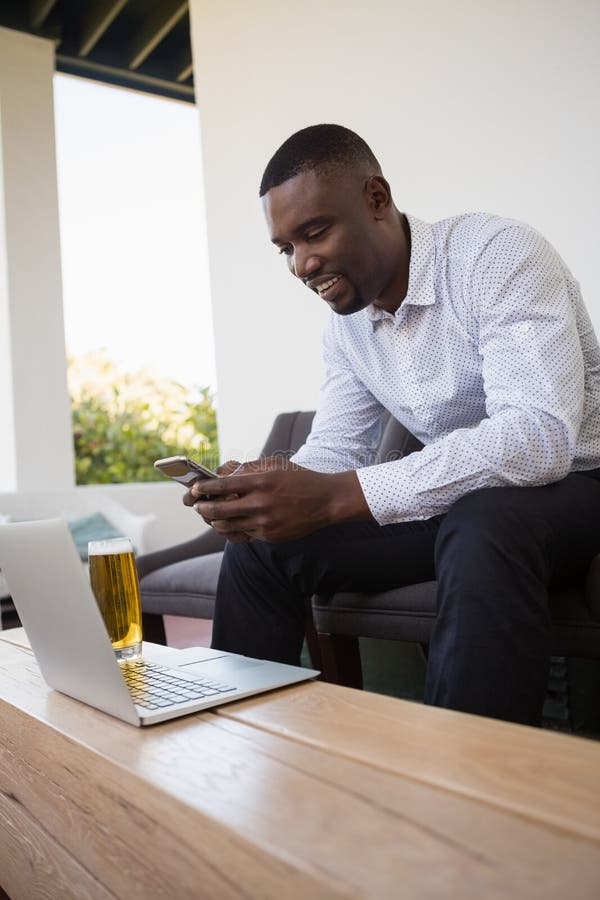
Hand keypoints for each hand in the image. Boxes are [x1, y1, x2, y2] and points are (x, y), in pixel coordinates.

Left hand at [184, 458, 370, 542]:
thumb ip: (248, 469)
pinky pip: (243, 534)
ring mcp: (265, 522)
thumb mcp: (275, 466)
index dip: (204, 488)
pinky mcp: (269, 536)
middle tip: (197, 505)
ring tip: (210, 516)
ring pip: (228, 526)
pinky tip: (228, 524)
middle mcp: (261, 503)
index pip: (223, 485)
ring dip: (214, 521)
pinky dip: (232, 530)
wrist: (326, 501)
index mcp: (261, 481)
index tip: (195, 488)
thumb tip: (223, 473)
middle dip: (203, 507)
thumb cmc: (299, 479)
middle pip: (219, 509)